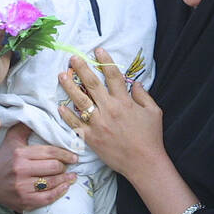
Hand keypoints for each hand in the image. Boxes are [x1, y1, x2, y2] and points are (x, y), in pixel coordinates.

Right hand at [0, 122, 76, 211]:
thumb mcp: (12, 141)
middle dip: (64, 166)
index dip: (66, 154)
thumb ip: (24, 127)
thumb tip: (36, 111)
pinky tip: (65, 187)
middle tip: (69, 166)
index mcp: (19, 154)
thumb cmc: (5, 159)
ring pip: (53, 182)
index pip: (50, 152)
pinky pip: (48, 198)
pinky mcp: (25, 201)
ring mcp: (22, 187)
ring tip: (72, 177)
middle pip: (54, 167)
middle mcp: (20, 170)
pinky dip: (59, 192)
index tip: (74, 156)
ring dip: (66, 179)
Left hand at [57, 48, 162, 176]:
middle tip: (72, 58)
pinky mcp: (92, 138)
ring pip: (80, 101)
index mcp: (124, 102)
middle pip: (92, 84)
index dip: (105, 62)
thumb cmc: (151, 137)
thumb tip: (135, 83)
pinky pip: (76, 124)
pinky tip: (60, 106)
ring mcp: (99, 124)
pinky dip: (67, 115)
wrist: (144, 163)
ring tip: (61, 75)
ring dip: (69, 87)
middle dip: (81, 69)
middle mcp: (109, 109)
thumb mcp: (154, 112)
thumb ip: (144, 95)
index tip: (98, 50)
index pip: (113, 76)